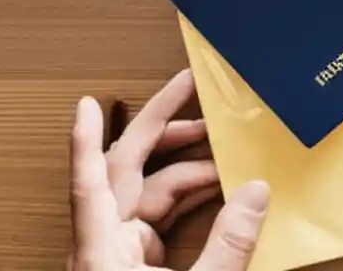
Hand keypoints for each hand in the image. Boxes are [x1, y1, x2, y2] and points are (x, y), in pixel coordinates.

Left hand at [68, 70, 270, 270]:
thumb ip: (228, 243)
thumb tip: (255, 192)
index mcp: (102, 247)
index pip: (90, 182)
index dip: (87, 139)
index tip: (88, 103)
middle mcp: (103, 243)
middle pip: (126, 171)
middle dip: (162, 128)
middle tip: (190, 88)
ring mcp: (117, 253)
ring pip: (149, 193)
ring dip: (187, 166)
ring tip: (224, 142)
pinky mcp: (133, 265)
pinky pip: (159, 217)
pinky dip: (190, 198)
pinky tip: (220, 186)